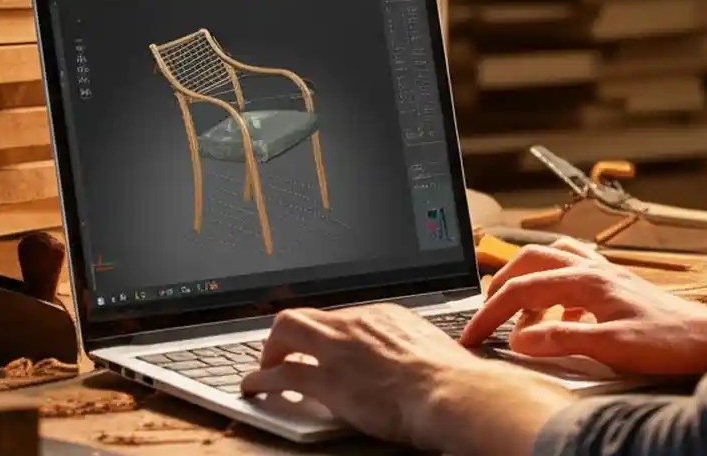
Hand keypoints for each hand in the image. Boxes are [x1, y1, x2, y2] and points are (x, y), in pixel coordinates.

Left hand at [240, 302, 574, 454]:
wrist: (450, 391)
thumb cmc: (453, 379)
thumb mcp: (434, 351)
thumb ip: (413, 351)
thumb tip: (416, 363)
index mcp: (384, 316)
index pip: (343, 317)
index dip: (328, 333)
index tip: (325, 345)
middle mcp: (356, 324)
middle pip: (307, 315)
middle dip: (289, 334)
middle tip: (284, 352)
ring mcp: (338, 349)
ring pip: (286, 332)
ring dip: (269, 352)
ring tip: (263, 369)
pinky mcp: (326, 380)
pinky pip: (280, 375)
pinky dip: (261, 380)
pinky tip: (254, 389)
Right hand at [460, 239, 706, 374]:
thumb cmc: (668, 341)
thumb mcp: (611, 347)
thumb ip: (562, 339)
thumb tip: (520, 338)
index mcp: (585, 281)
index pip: (521, 290)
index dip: (490, 313)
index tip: (471, 335)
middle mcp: (593, 269)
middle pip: (529, 260)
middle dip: (500, 285)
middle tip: (485, 315)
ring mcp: (605, 273)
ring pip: (551, 260)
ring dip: (527, 280)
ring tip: (518, 314)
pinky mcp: (616, 284)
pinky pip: (572, 272)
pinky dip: (554, 289)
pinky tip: (560, 316)